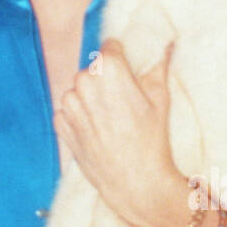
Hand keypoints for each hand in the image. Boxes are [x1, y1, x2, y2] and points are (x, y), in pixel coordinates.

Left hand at [52, 39, 189, 226]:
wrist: (136, 183)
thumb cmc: (152, 139)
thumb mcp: (161, 98)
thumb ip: (158, 64)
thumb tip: (166, 44)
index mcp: (108, 69)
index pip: (110, 47)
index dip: (121, 59)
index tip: (129, 73)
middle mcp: (84, 81)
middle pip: (93, 69)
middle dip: (105, 80)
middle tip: (123, 102)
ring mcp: (69, 104)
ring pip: (79, 89)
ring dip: (90, 98)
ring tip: (111, 120)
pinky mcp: (61, 124)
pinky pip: (68, 110)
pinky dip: (80, 117)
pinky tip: (98, 131)